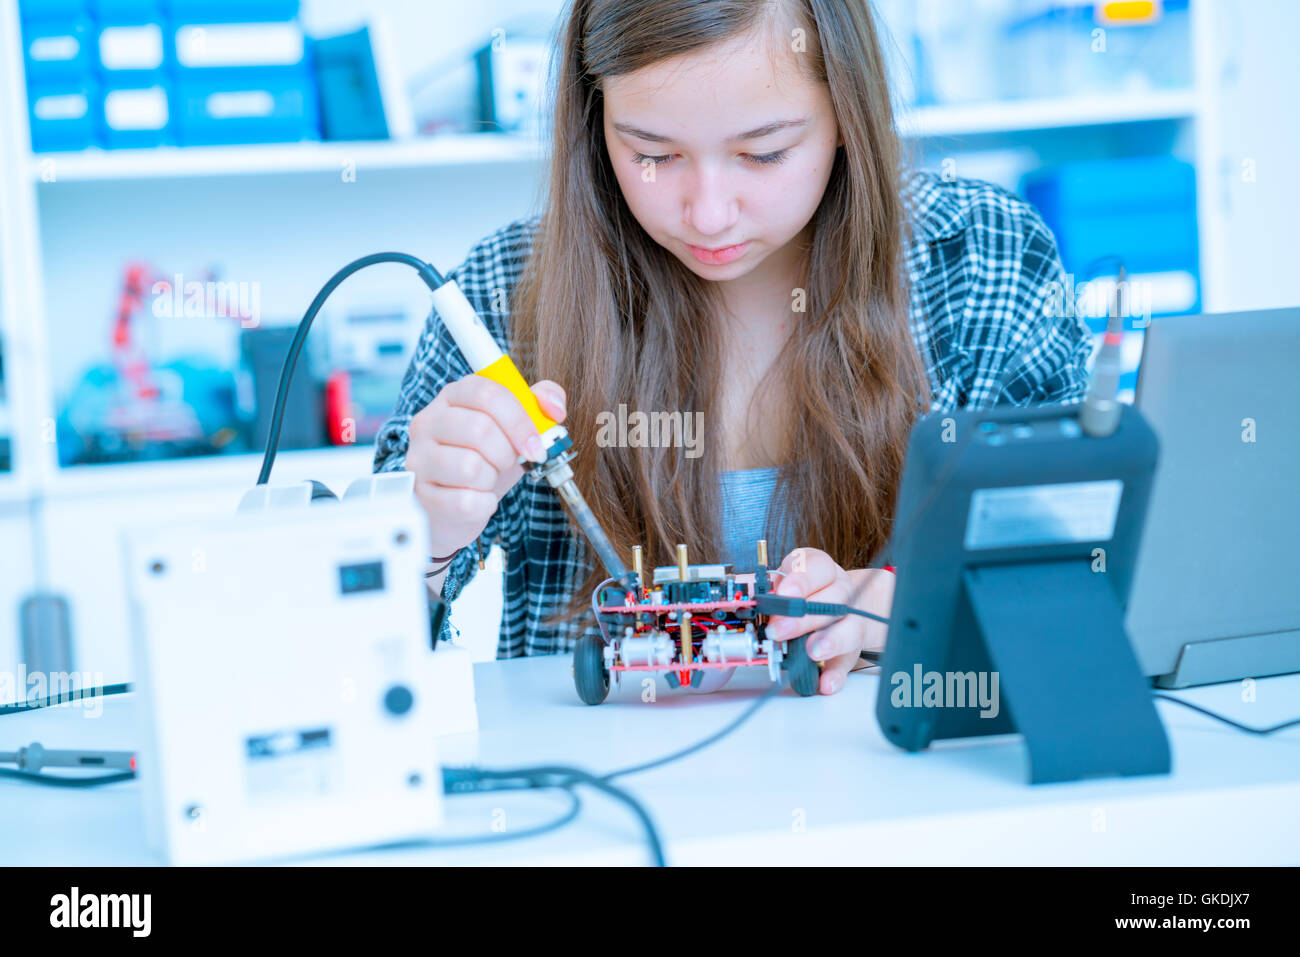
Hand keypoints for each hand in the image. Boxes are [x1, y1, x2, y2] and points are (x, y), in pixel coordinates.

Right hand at [405, 375, 565, 556]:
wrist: (459, 505)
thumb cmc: (488, 459)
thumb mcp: (515, 428)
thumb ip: (539, 405)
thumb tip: (554, 407)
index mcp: (453, 396)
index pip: (487, 393)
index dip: (520, 420)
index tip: (536, 445)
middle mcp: (428, 421)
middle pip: (479, 429)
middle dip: (506, 454)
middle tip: (507, 463)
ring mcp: (418, 457)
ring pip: (470, 467)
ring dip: (492, 480)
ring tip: (487, 479)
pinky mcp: (420, 494)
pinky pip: (464, 502)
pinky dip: (483, 505)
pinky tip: (478, 500)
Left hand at [762, 548, 894, 694]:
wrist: (839, 602)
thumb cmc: (805, 591)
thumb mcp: (782, 580)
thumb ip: (763, 588)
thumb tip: (736, 599)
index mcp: (821, 570)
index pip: (817, 568)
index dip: (801, 580)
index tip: (785, 593)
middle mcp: (840, 592)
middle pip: (832, 600)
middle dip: (804, 618)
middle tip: (780, 630)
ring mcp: (849, 621)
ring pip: (848, 629)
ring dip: (829, 641)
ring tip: (811, 652)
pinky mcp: (851, 650)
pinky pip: (847, 662)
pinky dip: (836, 674)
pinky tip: (825, 682)